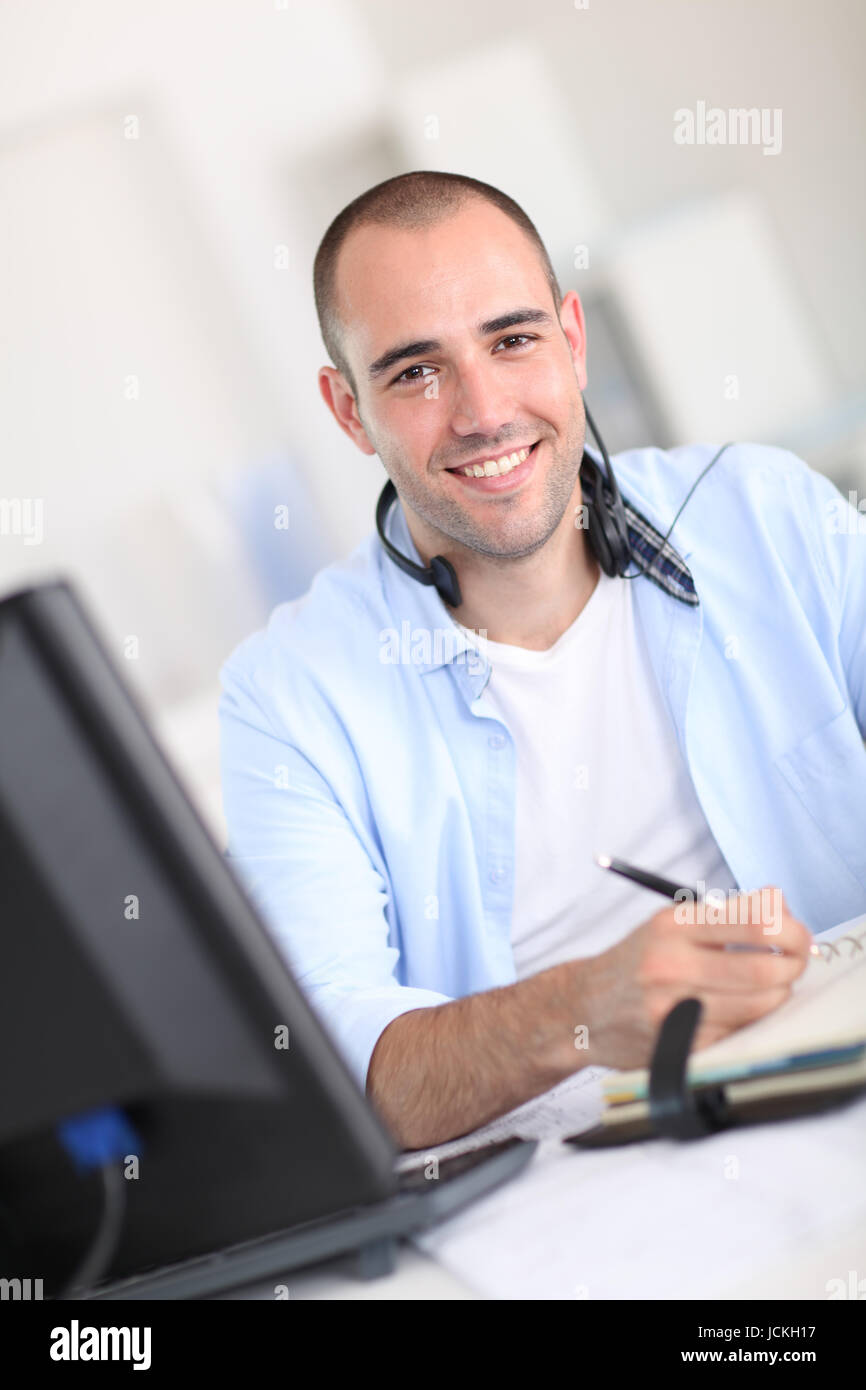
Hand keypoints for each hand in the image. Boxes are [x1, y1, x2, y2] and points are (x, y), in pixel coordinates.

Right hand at [579, 886, 811, 1069]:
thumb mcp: (670, 924)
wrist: (583, 1010)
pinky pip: (742, 1029)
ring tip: (771, 984)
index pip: (754, 922)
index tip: (799, 934)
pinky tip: (741, 1007)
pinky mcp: (682, 1044)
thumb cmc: (637, 962)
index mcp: (672, 926)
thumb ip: (726, 913)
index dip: (791, 929)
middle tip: (795, 962)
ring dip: (778, 993)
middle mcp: (671, 965)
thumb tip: (780, 904)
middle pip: (766, 968)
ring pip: (761, 1004)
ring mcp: (676, 1008)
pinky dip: (752, 1017)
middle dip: (793, 965)